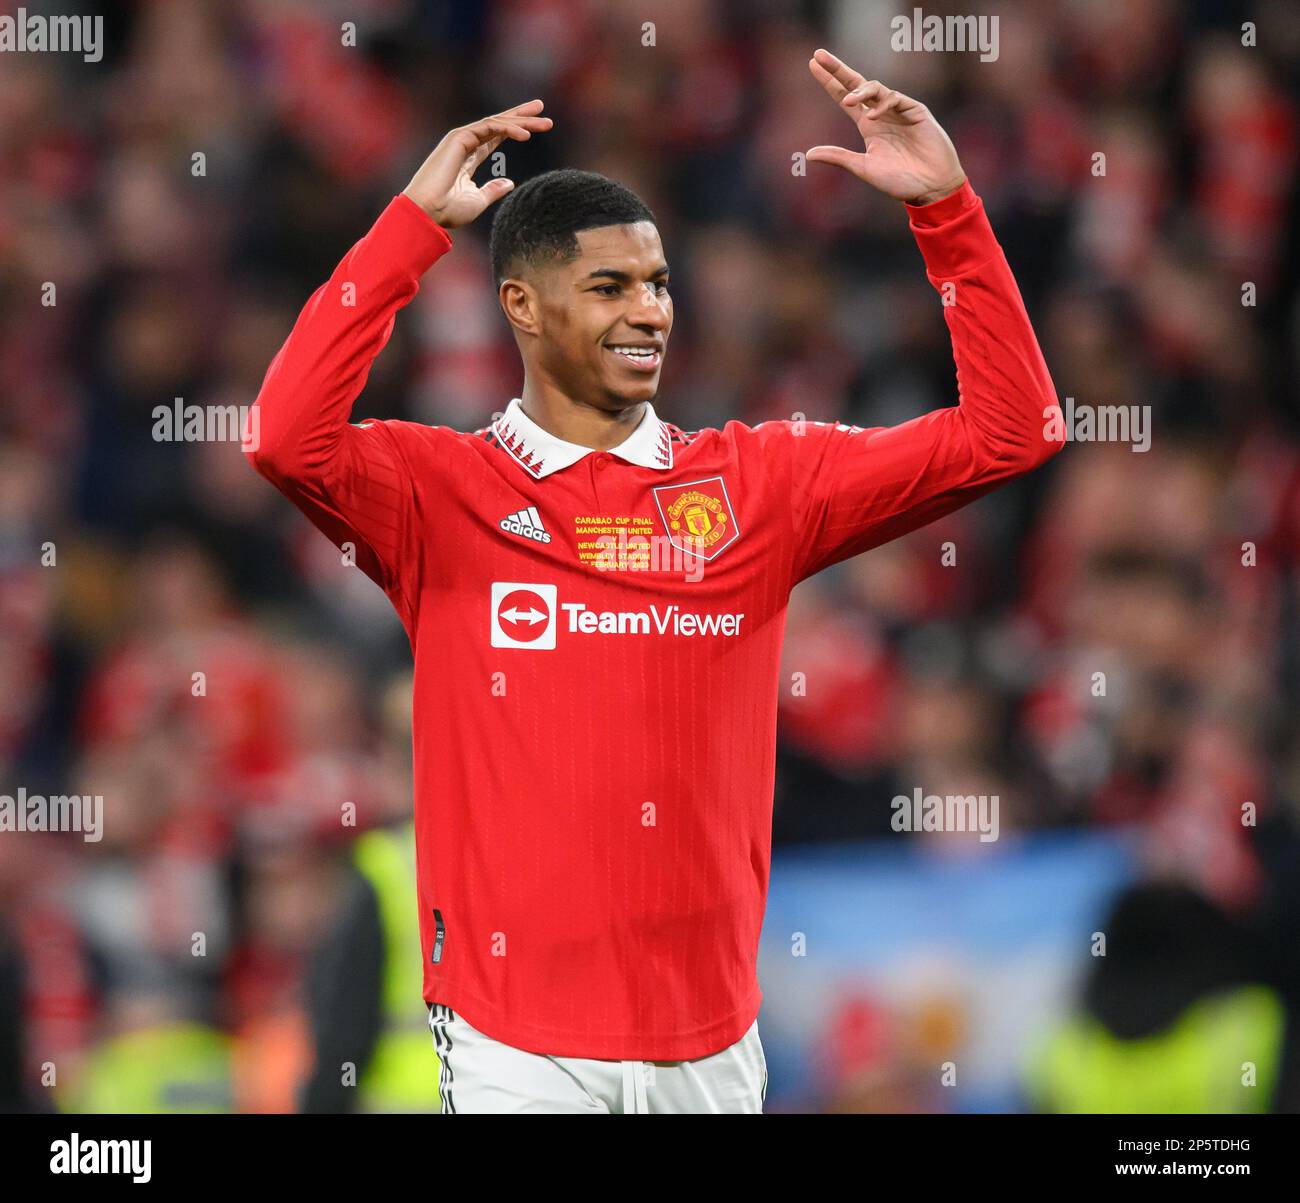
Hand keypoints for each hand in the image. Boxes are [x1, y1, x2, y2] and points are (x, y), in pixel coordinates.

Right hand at [402, 100, 553, 227]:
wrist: (428, 212)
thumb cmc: (447, 210)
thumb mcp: (478, 201)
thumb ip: (493, 190)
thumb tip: (509, 183)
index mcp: (469, 157)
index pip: (496, 136)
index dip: (515, 129)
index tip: (535, 126)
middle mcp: (466, 143)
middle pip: (499, 124)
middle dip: (521, 115)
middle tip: (542, 108)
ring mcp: (461, 138)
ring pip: (497, 123)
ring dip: (522, 121)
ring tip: (545, 123)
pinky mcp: (459, 137)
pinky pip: (489, 127)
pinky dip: (509, 129)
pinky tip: (526, 135)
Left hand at [806, 49, 964, 205]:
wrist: (930, 187)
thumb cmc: (899, 181)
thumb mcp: (863, 168)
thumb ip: (838, 158)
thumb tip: (808, 154)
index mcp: (868, 125)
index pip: (844, 97)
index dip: (830, 82)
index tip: (812, 65)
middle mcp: (881, 113)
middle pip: (856, 84)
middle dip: (837, 69)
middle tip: (818, 55)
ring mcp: (898, 110)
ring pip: (875, 88)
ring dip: (860, 90)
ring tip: (848, 99)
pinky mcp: (915, 110)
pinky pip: (895, 99)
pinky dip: (883, 105)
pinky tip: (873, 116)